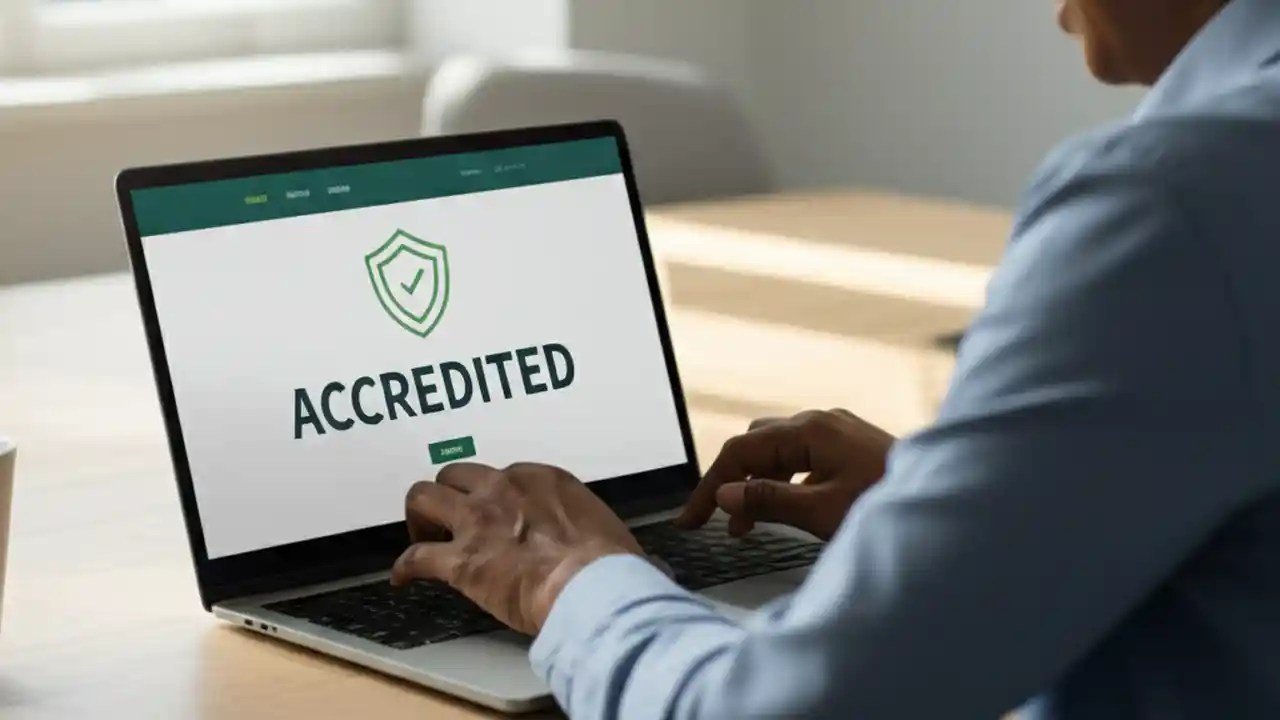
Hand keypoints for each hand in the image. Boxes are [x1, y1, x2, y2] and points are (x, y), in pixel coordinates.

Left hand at [391, 462, 642, 634]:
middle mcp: (502, 488)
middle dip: (450, 495)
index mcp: (539, 478)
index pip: (501, 475)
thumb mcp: (597, 522)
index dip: (493, 496)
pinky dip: (405, 567)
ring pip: (424, 497)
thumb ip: (575, 522)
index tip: (497, 515)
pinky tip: (403, 578)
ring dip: (420, 516)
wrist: (594, 586)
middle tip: (453, 521)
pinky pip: (415, 557)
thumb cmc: (609, 562)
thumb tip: (581, 543)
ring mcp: (476, 521)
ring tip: (424, 536)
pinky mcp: (459, 561)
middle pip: (455, 475)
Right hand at [677, 409, 894, 539]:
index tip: (691, 520)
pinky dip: (781, 482)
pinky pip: (800, 459)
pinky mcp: (849, 447)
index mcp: (810, 430)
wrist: (953, 500)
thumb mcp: (822, 511)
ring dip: (755, 484)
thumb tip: (726, 494)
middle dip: (731, 481)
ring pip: (777, 452)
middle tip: (715, 522)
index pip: (740, 451)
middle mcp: (820, 422)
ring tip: (744, 525)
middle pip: (755, 445)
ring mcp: (836, 432)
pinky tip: (781, 508)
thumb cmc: (890, 503)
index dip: (710, 486)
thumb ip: (769, 501)